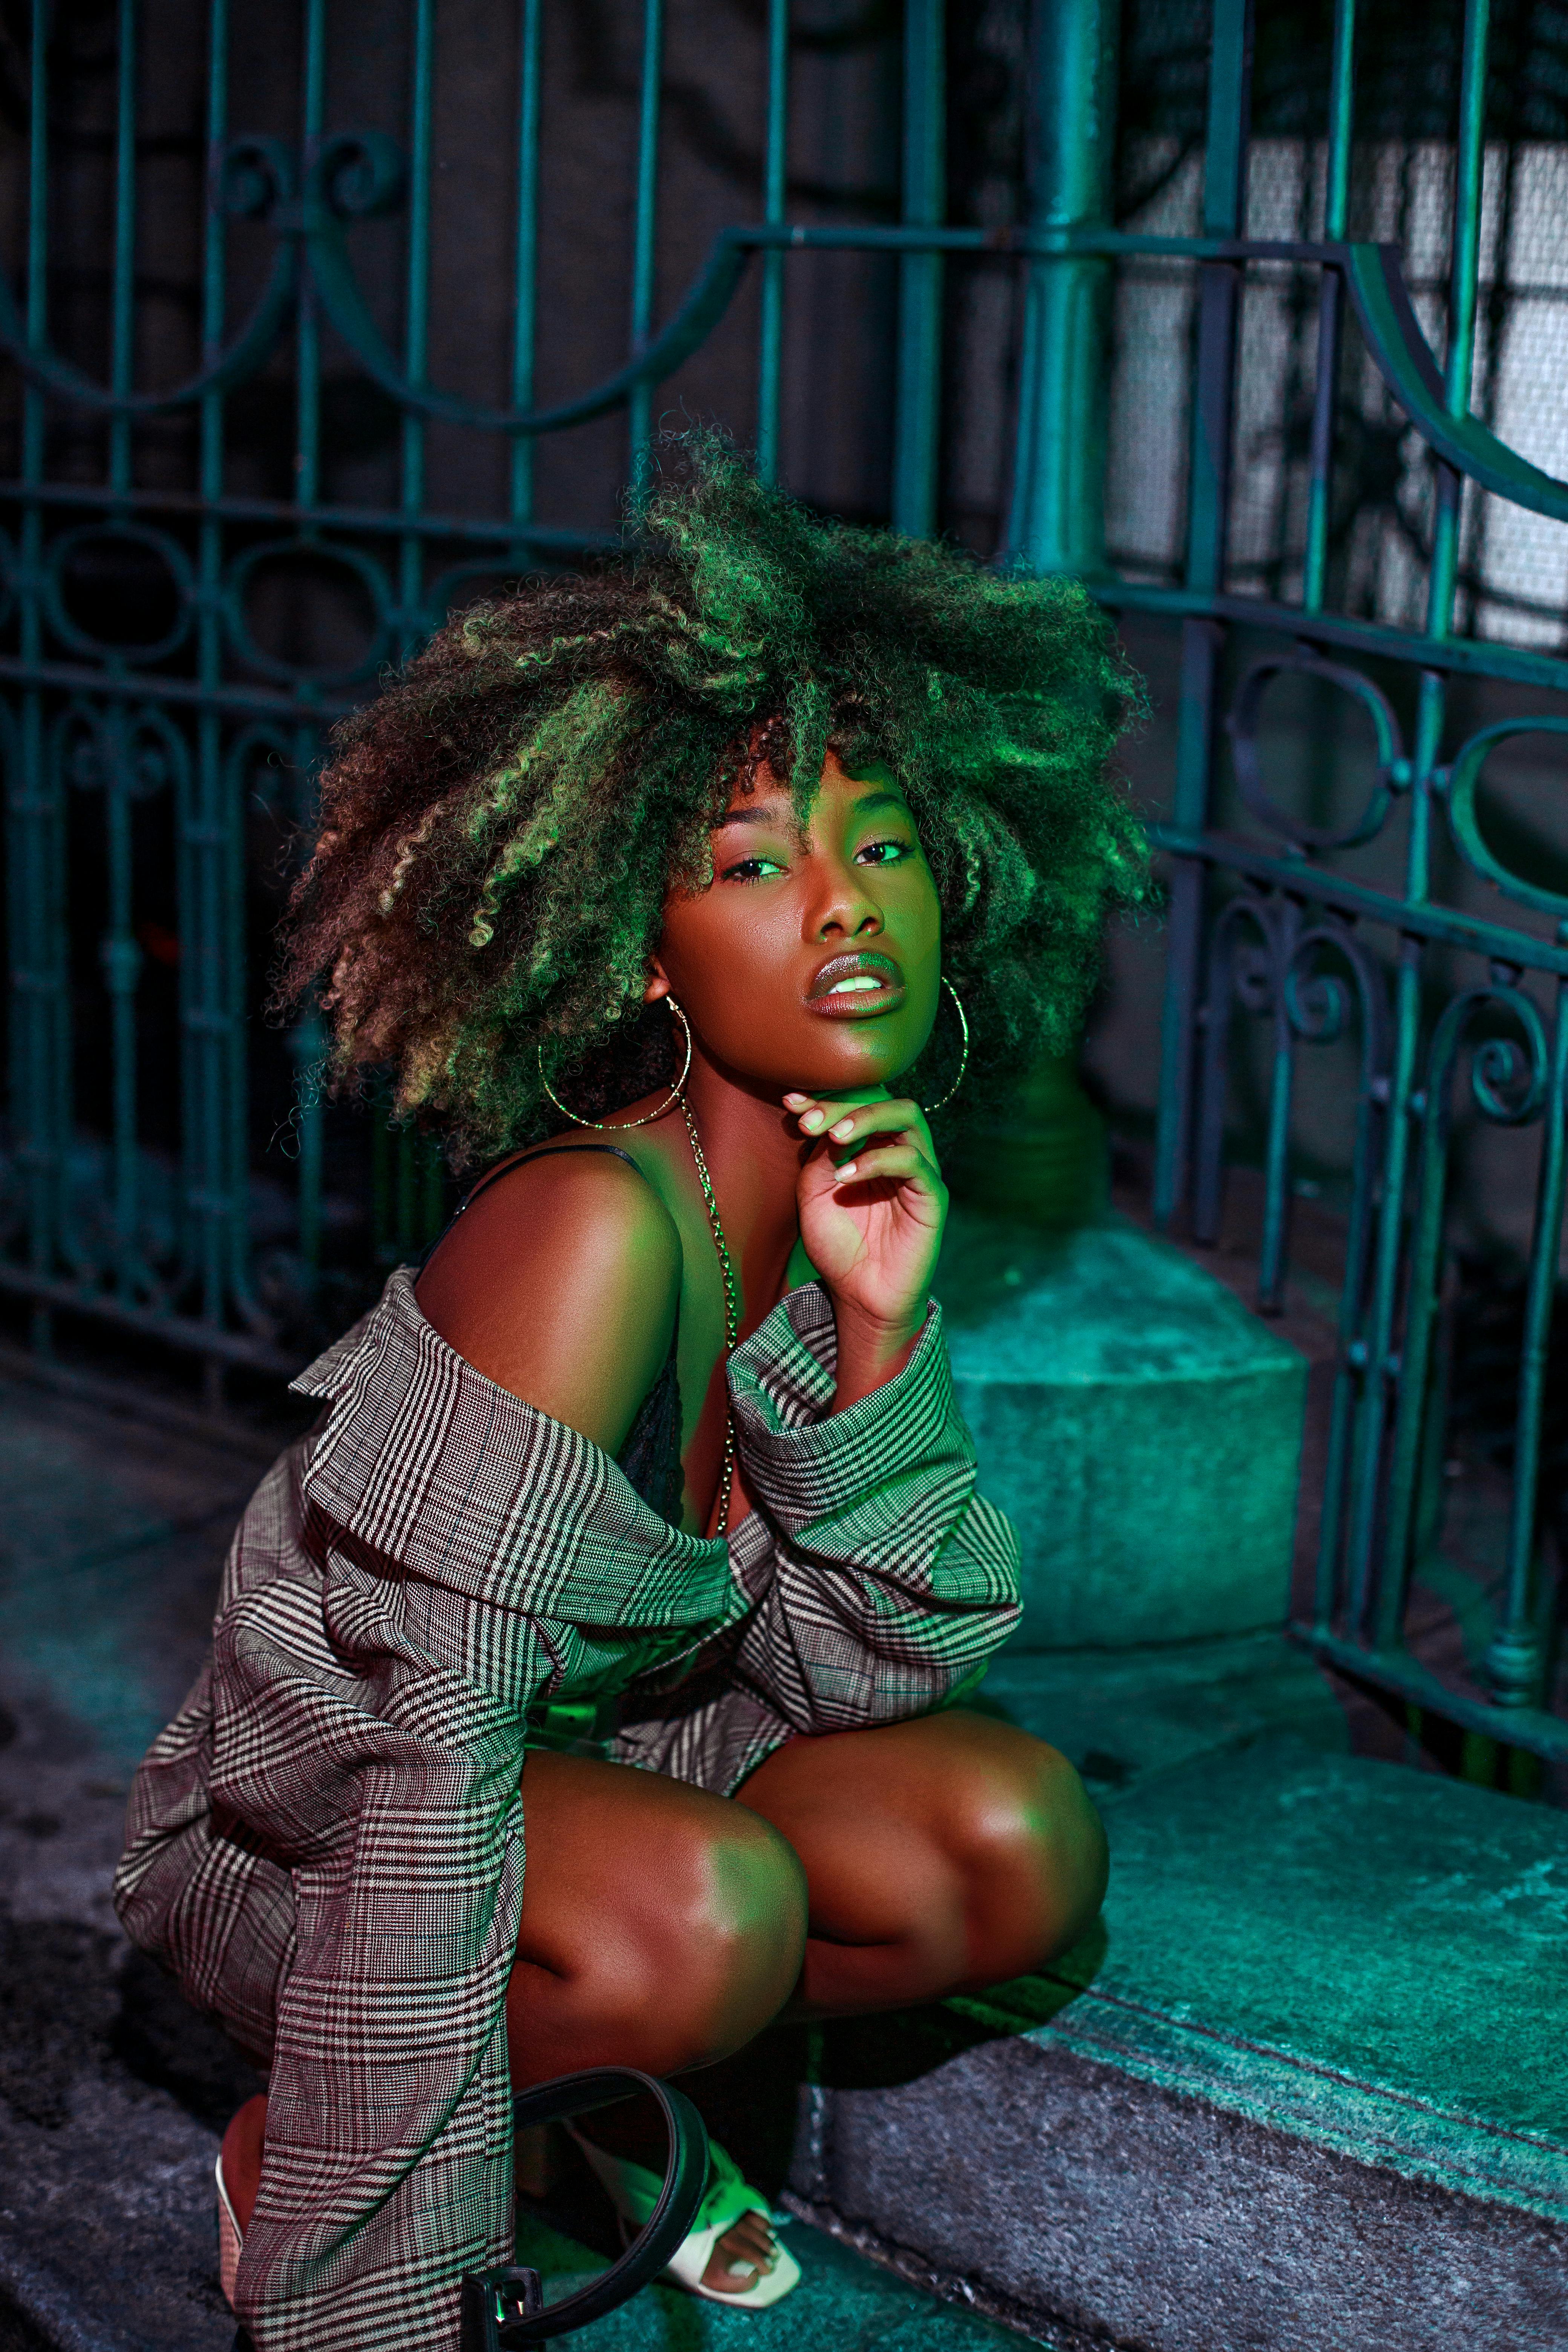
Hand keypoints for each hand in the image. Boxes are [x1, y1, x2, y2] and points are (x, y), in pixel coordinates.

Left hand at [784, 1091, 946, 1393]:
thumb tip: (821, 1119)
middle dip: (843, 1104)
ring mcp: (920, 1170)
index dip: (825, 1097)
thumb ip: (820, 1155)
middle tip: (809, 1121)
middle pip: (884, 1099)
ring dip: (866, 1119)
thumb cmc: (839, 1244)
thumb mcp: (815, 1193)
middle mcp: (900, 1149)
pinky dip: (877, 1161)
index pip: (858, 1102)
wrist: (859, 1295)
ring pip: (907, 1117)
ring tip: (833, 1136)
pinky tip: (845, 1176)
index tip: (790, 1103)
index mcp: (873, 1144)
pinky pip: (913, 1162)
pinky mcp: (933, 1196)